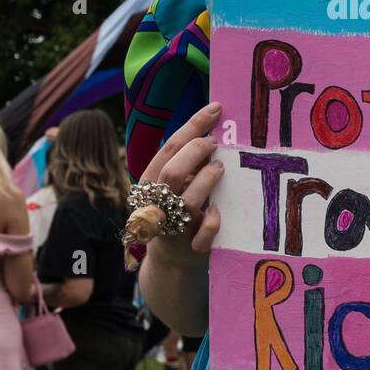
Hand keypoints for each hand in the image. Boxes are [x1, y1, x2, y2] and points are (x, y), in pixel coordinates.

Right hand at [138, 102, 223, 271]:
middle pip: (173, 172)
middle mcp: (158, 204)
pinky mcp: (191, 248)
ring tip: (220, 168)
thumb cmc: (174, 211)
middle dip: (197, 151)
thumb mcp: (172, 185)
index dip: (194, 125)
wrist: (169, 260)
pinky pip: (203, 234)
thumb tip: (212, 130)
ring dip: (207, 179)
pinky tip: (217, 211)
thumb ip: (186, 162)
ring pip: (188, 201)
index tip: (216, 108)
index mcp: (150, 183)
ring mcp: (174, 228)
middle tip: (215, 143)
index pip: (169, 148)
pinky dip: (212, 221)